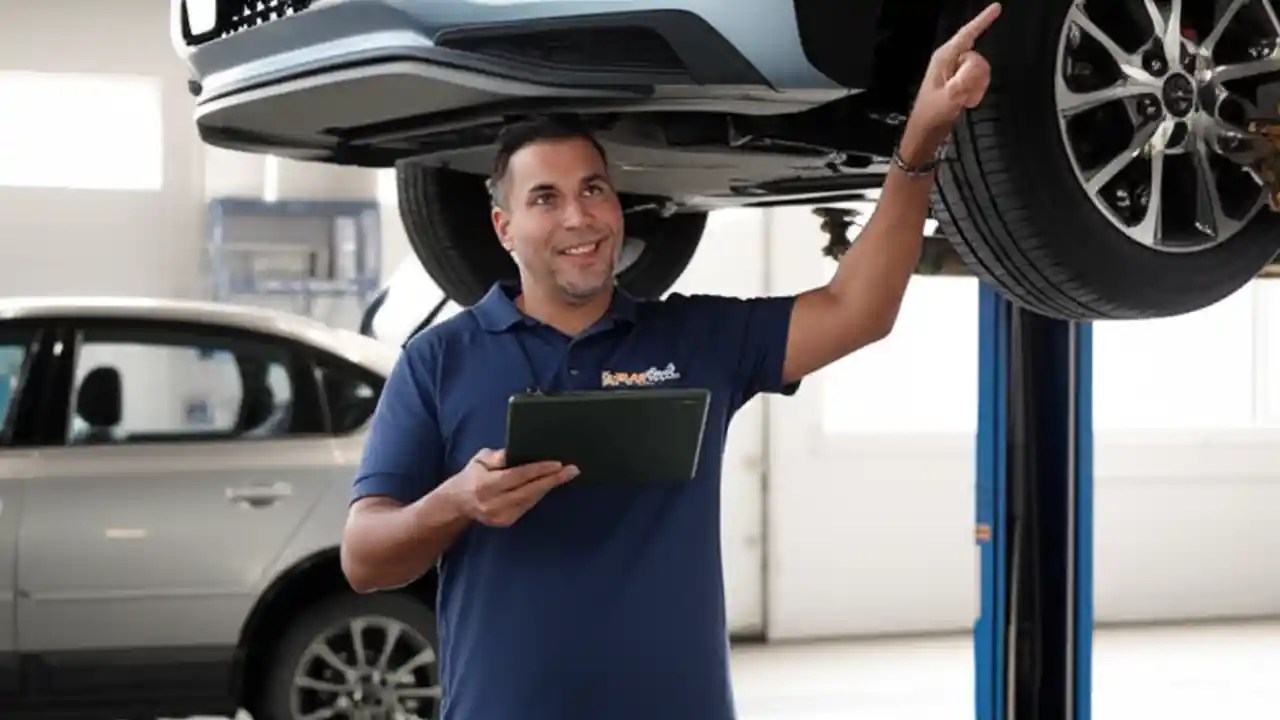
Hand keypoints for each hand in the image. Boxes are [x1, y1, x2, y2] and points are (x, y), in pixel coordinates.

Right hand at [442, 448, 578, 527]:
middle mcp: (493, 503)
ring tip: (567, 474)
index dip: (538, 470)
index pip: (516, 476)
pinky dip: (539, 494)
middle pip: (529, 491)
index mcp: (485, 485)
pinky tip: (551, 483)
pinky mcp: (506, 522)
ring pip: (531, 499)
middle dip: (552, 480)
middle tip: (573, 470)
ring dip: (549, 486)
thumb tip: (516, 452)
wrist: (458, 503)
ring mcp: (500, 516)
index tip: (557, 464)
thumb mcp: (480, 460)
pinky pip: (528, 506)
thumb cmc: (472, 475)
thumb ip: (497, 457)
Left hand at [900, 2, 1001, 162]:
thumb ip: (965, 80)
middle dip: (978, 76)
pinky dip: (976, 91)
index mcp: (944, 58)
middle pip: (978, 57)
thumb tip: (977, 66)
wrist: (925, 134)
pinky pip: (978, 80)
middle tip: (967, 95)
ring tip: (965, 100)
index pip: (967, 34)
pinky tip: (966, 102)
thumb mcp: (950, 98)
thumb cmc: (932, 116)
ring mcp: (954, 71)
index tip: (997, 7)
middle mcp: (949, 60)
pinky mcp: (958, 81)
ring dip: (977, 86)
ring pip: (981, 70)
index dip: (983, 20)